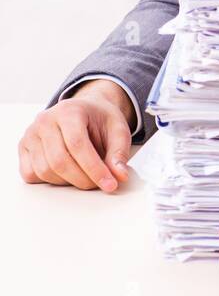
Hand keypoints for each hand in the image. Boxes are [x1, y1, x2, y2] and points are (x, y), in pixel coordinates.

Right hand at [18, 80, 133, 192]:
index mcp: (68, 111)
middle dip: (83, 180)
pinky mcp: (23, 148)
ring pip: (45, 171)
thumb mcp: (118, 130)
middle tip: (100, 184)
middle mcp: (45, 120)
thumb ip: (119, 153)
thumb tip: (119, 175)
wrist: (85, 110)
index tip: (110, 185)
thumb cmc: (99, 120)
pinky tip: (66, 174)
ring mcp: (31, 134)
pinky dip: (50, 181)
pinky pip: (31, 174)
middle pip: (59, 161)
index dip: (94, 169)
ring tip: (85, 175)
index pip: (77, 144)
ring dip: (68, 182)